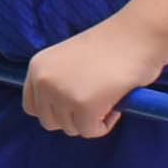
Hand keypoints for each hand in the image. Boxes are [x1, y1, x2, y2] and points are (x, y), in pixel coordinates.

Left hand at [23, 19, 166, 138]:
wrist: (136, 35)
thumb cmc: (111, 46)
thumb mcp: (69, 61)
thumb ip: (58, 82)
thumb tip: (59, 114)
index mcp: (38, 67)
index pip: (31, 107)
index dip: (54, 111)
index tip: (73, 106)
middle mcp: (44, 81)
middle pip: (49, 122)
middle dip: (73, 118)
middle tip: (95, 101)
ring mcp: (61, 94)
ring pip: (71, 129)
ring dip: (90, 120)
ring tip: (107, 98)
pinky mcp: (83, 107)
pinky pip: (90, 131)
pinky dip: (105, 125)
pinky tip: (115, 104)